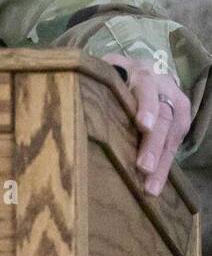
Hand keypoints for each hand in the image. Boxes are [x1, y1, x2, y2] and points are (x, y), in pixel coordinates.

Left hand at [107, 53, 190, 195]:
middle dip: (153, 144)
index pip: (147, 88)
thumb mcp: (106, 68)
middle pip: (164, 116)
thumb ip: (96, 79)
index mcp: (142, 73)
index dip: (146, 106)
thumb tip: (72, 94)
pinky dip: (166, 165)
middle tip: (143, 167)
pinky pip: (176, 145)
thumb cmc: (117, 73)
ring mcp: (177, 104)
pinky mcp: (183, 120)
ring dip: (162, 163)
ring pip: (173, 135)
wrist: (146, 70)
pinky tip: (156, 183)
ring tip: (150, 187)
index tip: (143, 125)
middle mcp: (164, 88)